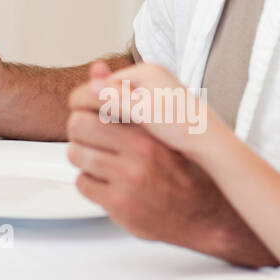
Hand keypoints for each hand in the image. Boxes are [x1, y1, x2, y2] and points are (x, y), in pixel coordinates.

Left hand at [64, 63, 253, 260]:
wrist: (203, 211)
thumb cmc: (181, 165)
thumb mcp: (159, 125)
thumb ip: (123, 96)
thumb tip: (96, 68)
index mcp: (149, 126)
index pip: (95, 98)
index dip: (81, 101)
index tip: (82, 108)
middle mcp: (139, 151)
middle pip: (78, 124)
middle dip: (78, 129)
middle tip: (87, 135)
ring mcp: (129, 178)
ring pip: (76, 154)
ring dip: (82, 155)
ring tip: (96, 157)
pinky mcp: (119, 204)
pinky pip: (82, 183)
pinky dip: (89, 181)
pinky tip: (105, 180)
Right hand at [68, 60, 214, 153]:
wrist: (212, 143)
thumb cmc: (183, 126)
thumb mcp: (143, 111)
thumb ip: (115, 98)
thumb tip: (90, 84)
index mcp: (146, 70)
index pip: (104, 82)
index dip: (92, 103)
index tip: (85, 125)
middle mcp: (151, 75)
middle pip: (112, 91)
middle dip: (103, 109)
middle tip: (98, 132)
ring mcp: (156, 89)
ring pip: (121, 102)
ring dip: (115, 117)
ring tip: (112, 137)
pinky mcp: (160, 103)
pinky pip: (133, 110)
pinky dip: (127, 121)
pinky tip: (128, 138)